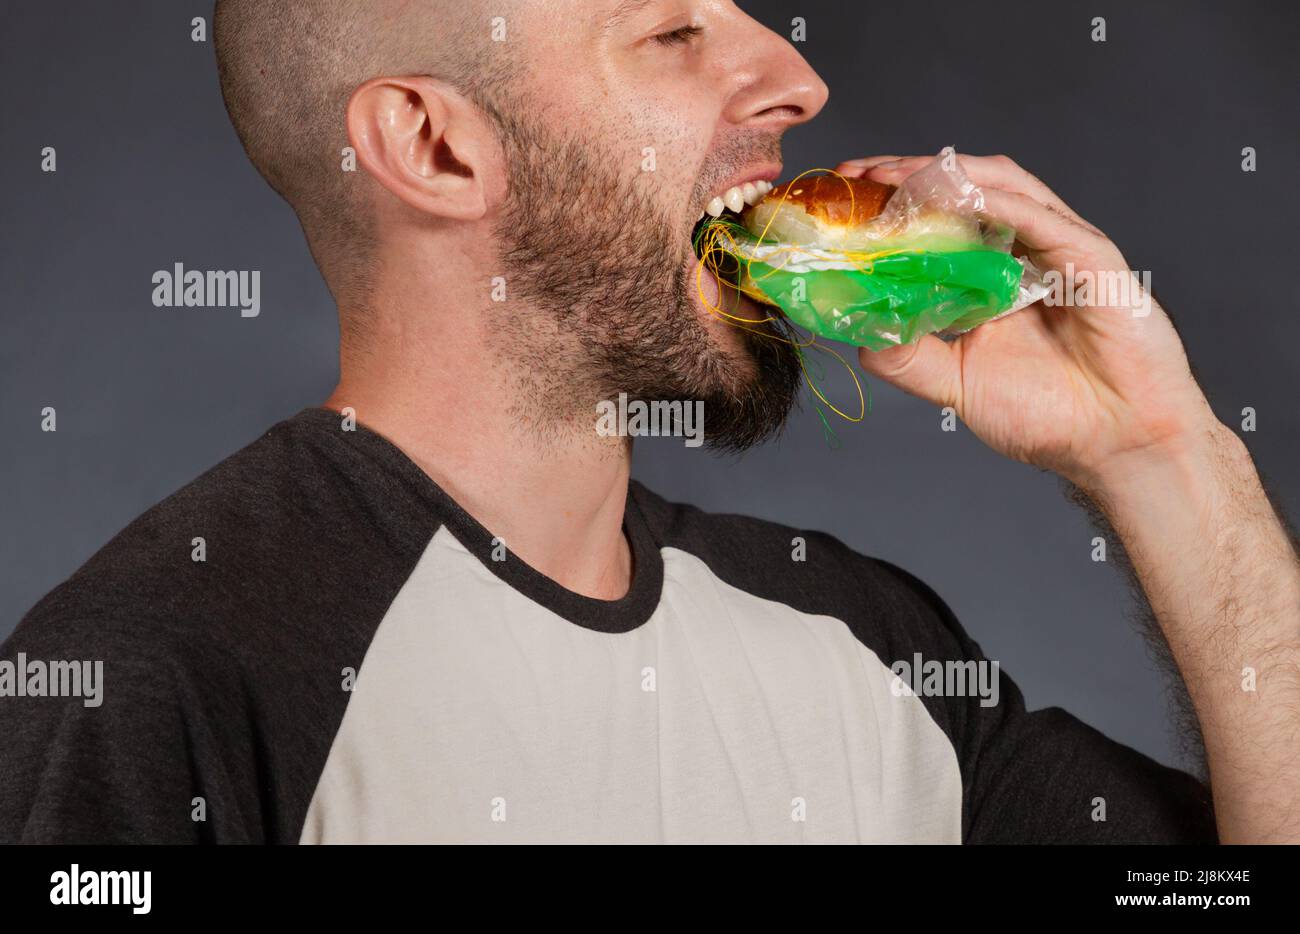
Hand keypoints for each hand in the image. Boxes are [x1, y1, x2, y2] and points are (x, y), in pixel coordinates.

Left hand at [836, 153, 1220, 488]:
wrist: (1115, 445)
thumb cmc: (1051, 416)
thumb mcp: (957, 383)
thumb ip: (910, 357)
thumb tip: (861, 335)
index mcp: (996, 273)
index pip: (941, 218)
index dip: (894, 201)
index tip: (847, 195)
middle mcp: (1027, 251)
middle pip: (965, 188)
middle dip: (907, 173)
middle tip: (856, 172)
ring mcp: (1061, 248)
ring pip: (1001, 187)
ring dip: (944, 175)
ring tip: (893, 177)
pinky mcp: (1092, 257)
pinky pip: (1039, 218)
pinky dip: (995, 203)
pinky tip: (956, 198)